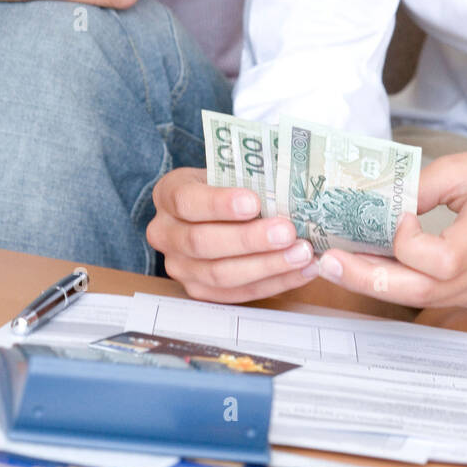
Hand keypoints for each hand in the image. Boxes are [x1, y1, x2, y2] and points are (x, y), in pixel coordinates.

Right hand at [147, 167, 319, 301]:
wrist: (213, 212)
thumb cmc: (226, 186)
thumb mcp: (228, 172)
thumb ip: (248, 181)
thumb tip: (289, 192)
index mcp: (168, 195)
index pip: (187, 201)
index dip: (219, 204)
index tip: (254, 202)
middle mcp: (165, 234)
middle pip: (201, 243)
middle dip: (249, 240)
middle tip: (288, 232)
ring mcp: (179, 267)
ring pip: (220, 274)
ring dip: (267, 266)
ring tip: (302, 255)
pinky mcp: (199, 291)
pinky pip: (237, 293)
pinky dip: (274, 283)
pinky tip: (302, 272)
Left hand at [316, 150, 466, 311]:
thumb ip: (424, 184)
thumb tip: (376, 200)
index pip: (441, 259)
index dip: (405, 243)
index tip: (394, 215)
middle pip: (423, 290)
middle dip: (368, 277)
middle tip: (328, 260)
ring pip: (425, 300)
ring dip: (378, 283)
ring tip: (338, 261)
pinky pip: (437, 298)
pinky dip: (402, 284)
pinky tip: (374, 266)